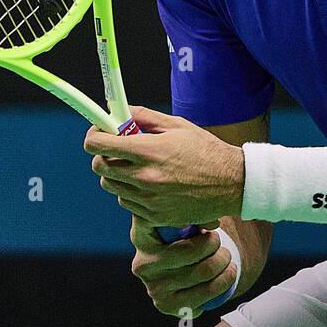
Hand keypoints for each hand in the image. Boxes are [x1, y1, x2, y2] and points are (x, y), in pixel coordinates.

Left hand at [86, 105, 244, 227]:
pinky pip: (126, 202)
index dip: (94, 136)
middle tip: (119, 149)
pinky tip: (149, 183)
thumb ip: (144, 117)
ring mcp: (148, 199)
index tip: (100, 133)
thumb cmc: (206, 151)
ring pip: (110, 185)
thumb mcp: (176, 125)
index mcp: (148, 151)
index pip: (98, 145)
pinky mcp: (154, 216)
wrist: (232, 184)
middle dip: (104, 155)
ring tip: (138, 166)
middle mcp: (144, 177)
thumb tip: (119, 111)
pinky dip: (130, 191)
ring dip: (117, 174)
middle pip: (99, 167)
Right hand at [129, 214, 235, 317]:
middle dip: (216, 245)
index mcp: (140, 236)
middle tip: (220, 242)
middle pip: (193, 251)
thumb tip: (213, 221)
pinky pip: (206, 294)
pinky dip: (224, 282)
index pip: (169, 224)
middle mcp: (142, 264)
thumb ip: (192, 211)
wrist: (182, 269)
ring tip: (227, 257)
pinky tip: (227, 274)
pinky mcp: (168, 306)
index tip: (210, 225)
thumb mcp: (182, 217)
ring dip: (225, 263)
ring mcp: (154, 288)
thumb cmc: (183, 235)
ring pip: (204, 272)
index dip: (195, 222)